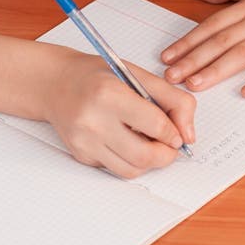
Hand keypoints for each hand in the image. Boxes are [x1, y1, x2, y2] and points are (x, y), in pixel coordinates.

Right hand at [44, 50, 195, 177]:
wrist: (56, 84)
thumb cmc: (98, 75)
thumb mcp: (137, 74)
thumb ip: (171, 98)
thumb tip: (189, 134)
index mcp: (110, 94)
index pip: (155, 125)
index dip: (174, 132)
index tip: (178, 133)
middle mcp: (94, 121)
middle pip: (144, 156)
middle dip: (166, 155)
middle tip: (171, 146)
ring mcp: (85, 142)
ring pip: (131, 170)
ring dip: (149, 162)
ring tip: (152, 144)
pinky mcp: (81, 155)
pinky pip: (115, 168)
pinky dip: (129, 160)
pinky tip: (128, 142)